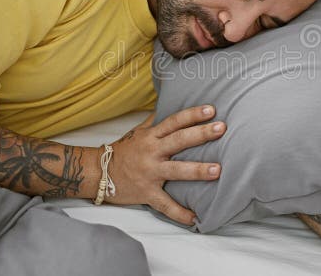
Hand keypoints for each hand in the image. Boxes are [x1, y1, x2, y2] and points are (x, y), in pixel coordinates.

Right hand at [106, 105, 224, 224]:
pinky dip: (179, 213)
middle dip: (200, 134)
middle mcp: (151, 152)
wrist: (98, 173)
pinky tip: (195, 218)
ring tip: (217, 170)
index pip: (174, 121)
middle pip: (178, 141)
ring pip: (176, 170)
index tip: (211, 109)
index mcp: (151, 136)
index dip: (192, 114)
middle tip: (221, 129)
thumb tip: (168, 102)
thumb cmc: (122, 151)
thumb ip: (155, 120)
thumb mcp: (137, 132)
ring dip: (197, 170)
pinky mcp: (147, 193)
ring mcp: (150, 173)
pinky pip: (164, 204)